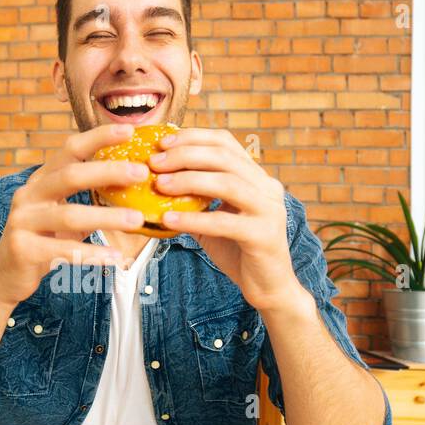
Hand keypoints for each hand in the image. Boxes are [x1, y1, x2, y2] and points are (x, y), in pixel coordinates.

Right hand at [0, 123, 148, 306]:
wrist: (6, 277)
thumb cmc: (43, 241)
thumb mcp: (62, 214)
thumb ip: (86, 198)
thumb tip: (131, 185)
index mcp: (40, 181)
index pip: (69, 150)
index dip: (97, 138)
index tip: (129, 130)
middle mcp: (28, 195)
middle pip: (70, 175)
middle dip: (107, 171)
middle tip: (140, 172)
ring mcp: (23, 221)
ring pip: (70, 215)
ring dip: (107, 217)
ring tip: (137, 220)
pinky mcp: (23, 249)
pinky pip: (63, 250)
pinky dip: (91, 253)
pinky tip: (115, 258)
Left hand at [148, 128, 302, 312]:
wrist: (268, 287)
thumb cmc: (237, 250)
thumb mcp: (213, 218)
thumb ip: (195, 200)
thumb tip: (155, 183)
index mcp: (257, 177)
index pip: (225, 142)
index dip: (193, 137)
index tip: (162, 142)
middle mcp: (267, 187)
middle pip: (224, 157)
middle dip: (185, 155)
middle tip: (155, 162)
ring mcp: (269, 210)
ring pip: (227, 183)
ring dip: (188, 180)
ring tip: (159, 185)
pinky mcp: (264, 236)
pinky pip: (224, 222)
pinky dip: (193, 219)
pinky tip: (168, 220)